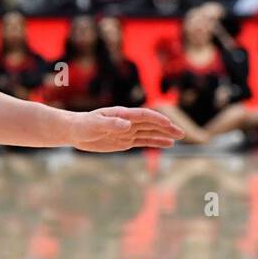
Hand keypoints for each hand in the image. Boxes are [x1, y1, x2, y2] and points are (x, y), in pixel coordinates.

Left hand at [68, 106, 185, 151]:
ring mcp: (129, 131)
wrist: (75, 131)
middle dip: (167, 128)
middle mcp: (129, 122)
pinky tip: (167, 144)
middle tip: (182, 133)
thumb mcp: (95, 124)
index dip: (156, 119)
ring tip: (179, 137)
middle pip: (152, 124)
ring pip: (151, 133)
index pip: (144, 116)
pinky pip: (144, 141)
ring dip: (165, 135)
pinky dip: (156, 142)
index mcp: (123, 114)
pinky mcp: (126, 141)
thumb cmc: (83, 125)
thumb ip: (111, 124)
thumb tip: (127, 125)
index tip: (168, 124)